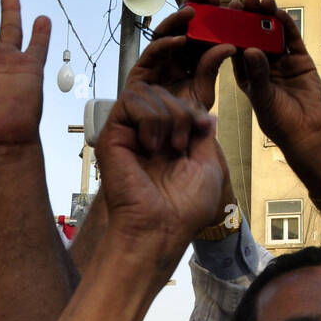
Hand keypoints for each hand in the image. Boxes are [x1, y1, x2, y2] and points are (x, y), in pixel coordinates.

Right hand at [96, 82, 222, 250]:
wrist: (161, 229)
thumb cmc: (184, 209)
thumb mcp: (208, 165)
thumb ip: (204, 135)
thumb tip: (207, 114)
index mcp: (167, 142)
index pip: (177, 102)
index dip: (193, 108)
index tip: (204, 127)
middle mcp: (146, 136)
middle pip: (162, 92)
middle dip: (181, 110)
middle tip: (182, 145)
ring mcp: (128, 135)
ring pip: (145, 92)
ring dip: (166, 114)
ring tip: (168, 147)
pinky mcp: (112, 136)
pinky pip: (128, 100)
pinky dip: (148, 116)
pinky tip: (152, 145)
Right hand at [129, 0, 235, 109]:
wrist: (162, 145)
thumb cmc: (183, 120)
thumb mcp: (202, 92)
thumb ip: (211, 69)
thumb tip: (230, 45)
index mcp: (187, 60)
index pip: (199, 32)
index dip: (209, 15)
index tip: (222, 0)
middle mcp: (170, 58)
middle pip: (181, 27)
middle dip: (193, 7)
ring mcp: (154, 63)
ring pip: (165, 34)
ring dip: (177, 20)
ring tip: (193, 10)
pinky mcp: (139, 73)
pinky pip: (152, 54)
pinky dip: (165, 45)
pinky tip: (180, 40)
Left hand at [228, 0, 320, 151]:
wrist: (307, 131)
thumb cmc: (278, 121)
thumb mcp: (262, 98)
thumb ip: (258, 74)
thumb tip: (251, 49)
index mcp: (245, 73)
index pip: (234, 46)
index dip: (229, 28)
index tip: (224, 11)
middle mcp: (261, 63)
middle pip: (253, 34)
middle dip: (248, 16)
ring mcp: (281, 60)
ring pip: (272, 32)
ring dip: (267, 15)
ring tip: (262, 0)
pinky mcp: (299, 59)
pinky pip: (291, 38)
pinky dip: (287, 24)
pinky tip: (280, 12)